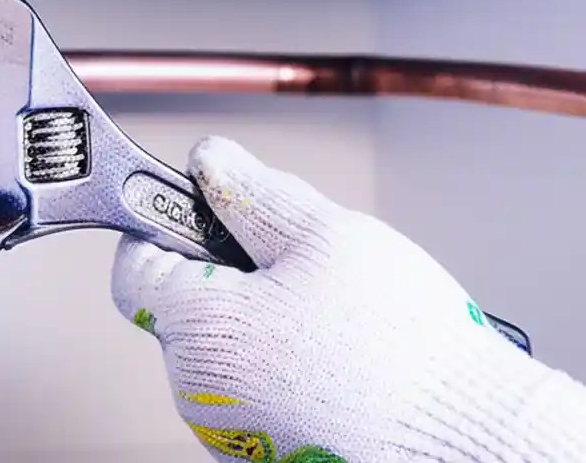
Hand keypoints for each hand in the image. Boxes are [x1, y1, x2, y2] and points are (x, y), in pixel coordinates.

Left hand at [112, 137, 585, 462]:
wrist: (461, 439)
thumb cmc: (401, 351)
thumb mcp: (325, 235)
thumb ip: (251, 191)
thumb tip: (209, 161)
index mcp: (199, 329)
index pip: (133, 264)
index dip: (163, 227)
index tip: (199, 208)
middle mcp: (195, 386)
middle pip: (181, 304)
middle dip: (226, 272)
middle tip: (291, 263)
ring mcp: (225, 424)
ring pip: (219, 345)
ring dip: (256, 318)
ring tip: (325, 316)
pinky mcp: (257, 447)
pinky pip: (249, 384)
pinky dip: (277, 362)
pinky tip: (331, 355)